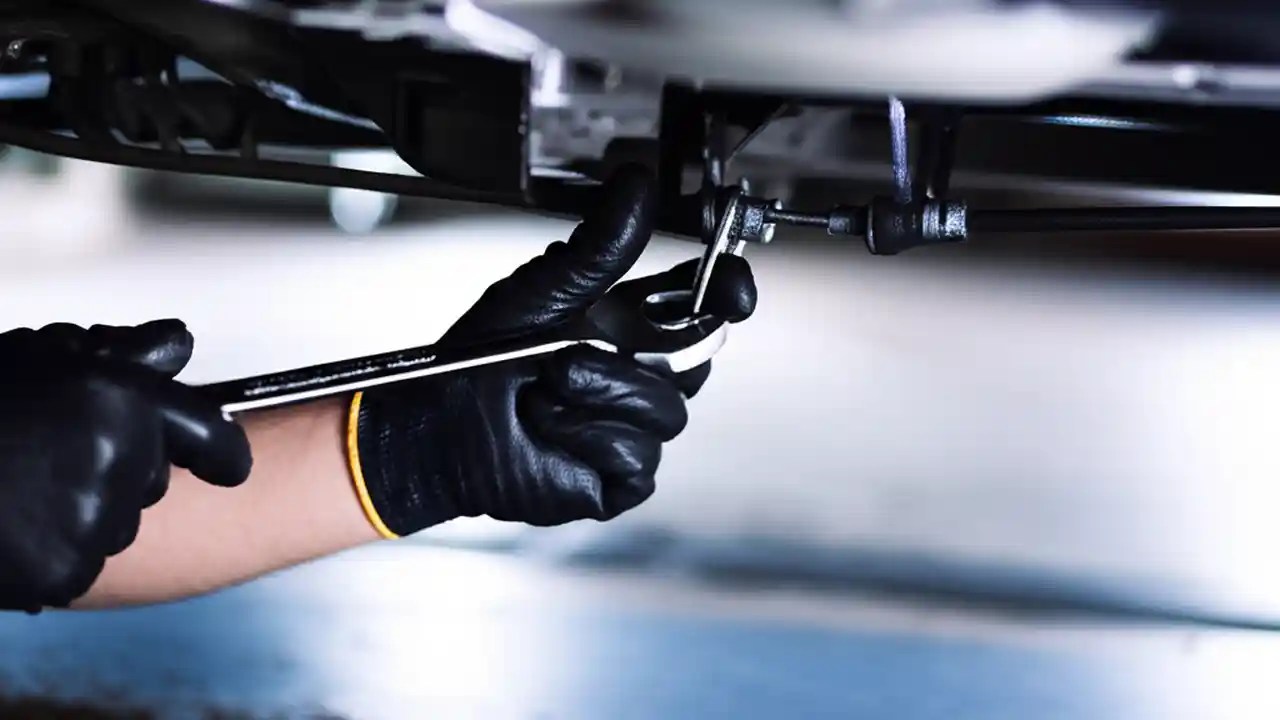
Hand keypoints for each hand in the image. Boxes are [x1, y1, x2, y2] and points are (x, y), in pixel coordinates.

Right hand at [0, 320, 250, 611]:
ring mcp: (94, 518)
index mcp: (121, 398)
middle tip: (46, 456)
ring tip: (19, 489)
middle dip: (117, 470)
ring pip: (116, 525)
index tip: (230, 466)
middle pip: (153, 481)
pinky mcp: (66, 571)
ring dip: (82, 513)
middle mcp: (121, 456)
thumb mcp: (45, 357)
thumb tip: (181, 345)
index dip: (225, 455)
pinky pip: (79, 566)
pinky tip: (11, 529)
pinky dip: (50, 555)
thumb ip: (123, 353)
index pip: (214, 437)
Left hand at [349, 165, 755, 534]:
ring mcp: (635, 427)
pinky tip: (548, 427)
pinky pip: (639, 456)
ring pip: (667, 411)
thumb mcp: (543, 292)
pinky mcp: (621, 477)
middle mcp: (640, 372)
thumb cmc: (481, 359)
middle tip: (576, 348)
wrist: (441, 426)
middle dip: (639, 353)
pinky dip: (587, 436)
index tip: (732, 292)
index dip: (728, 292)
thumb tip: (637, 186)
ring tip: (545, 387)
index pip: (704, 302)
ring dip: (598, 394)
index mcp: (631, 321)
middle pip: (697, 360)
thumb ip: (599, 247)